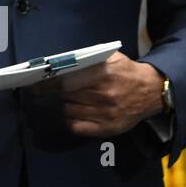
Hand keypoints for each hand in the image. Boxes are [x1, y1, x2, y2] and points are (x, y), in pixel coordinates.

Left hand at [31, 51, 164, 135]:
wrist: (152, 92)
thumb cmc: (126, 71)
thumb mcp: (110, 57)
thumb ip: (87, 59)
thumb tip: (58, 63)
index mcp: (102, 74)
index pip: (66, 82)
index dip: (47, 84)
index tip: (33, 85)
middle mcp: (103, 95)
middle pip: (66, 97)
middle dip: (51, 94)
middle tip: (39, 93)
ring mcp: (105, 114)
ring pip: (69, 111)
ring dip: (59, 106)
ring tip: (53, 101)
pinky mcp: (107, 129)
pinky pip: (78, 127)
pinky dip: (68, 120)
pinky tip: (65, 114)